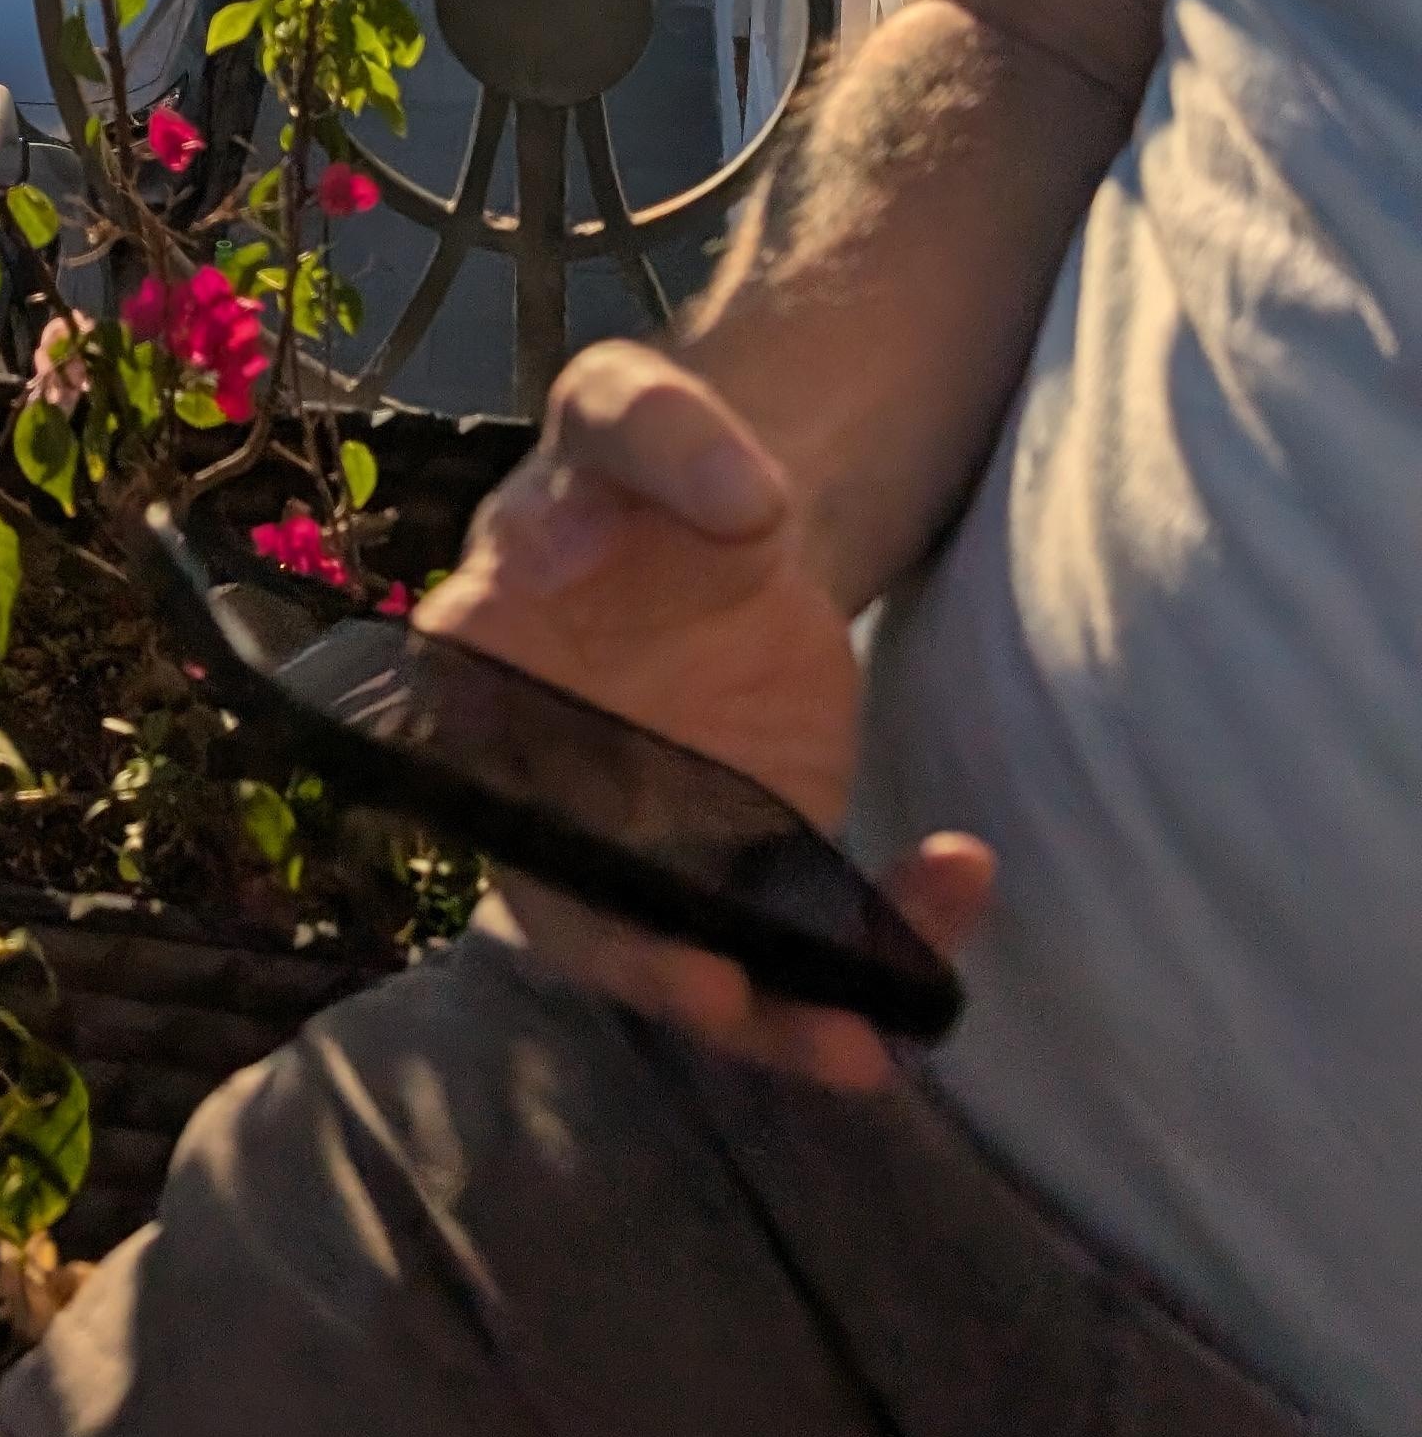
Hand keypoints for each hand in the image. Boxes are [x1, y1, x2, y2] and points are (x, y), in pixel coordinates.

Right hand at [414, 340, 990, 1091]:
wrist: (723, 499)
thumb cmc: (636, 458)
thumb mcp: (627, 401)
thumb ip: (663, 428)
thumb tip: (741, 495)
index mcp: (482, 685)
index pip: (489, 796)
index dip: (542, 865)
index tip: (599, 888)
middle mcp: (553, 791)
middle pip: (591, 914)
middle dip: (659, 972)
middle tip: (731, 995)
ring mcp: (658, 837)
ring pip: (707, 954)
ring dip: (783, 1015)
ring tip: (873, 1035)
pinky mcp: (756, 851)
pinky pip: (807, 926)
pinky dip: (881, 939)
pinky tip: (955, 879)